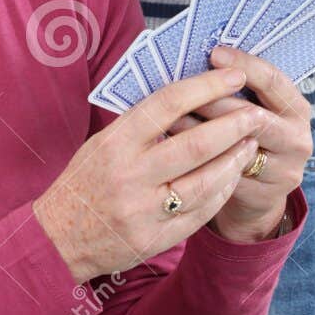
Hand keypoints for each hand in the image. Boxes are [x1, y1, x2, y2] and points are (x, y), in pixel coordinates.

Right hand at [33, 65, 274, 281]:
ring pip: (205, 182)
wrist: (57, 239)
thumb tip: (189, 94)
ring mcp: (144, 210)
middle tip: (256, 113)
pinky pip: (200, 212)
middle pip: (196, 144)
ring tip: (251, 144)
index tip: (234, 75)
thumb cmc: (84, 181)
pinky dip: (221, 191)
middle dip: (234, 125)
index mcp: (117, 141)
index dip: (206, 86)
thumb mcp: (103, 143)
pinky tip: (231, 176)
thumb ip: (142, 124)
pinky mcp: (155, 238)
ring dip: (235, 160)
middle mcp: (130, 174)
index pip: (169, 103)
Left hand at [166, 45, 312, 241]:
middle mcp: (298, 138)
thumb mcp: (255, 110)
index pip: (272, 80)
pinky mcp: (267, 196)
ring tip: (171, 122)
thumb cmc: (248, 138)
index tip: (214, 53)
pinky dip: (202, 165)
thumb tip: (204, 58)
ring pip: (238, 148)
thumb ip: (239, 90)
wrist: (259, 192)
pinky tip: (179, 155)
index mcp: (297, 108)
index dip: (243, 64)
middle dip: (214, 103)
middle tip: (181, 94)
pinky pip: (230, 177)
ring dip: (201, 134)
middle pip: (253, 116)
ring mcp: (286, 170)